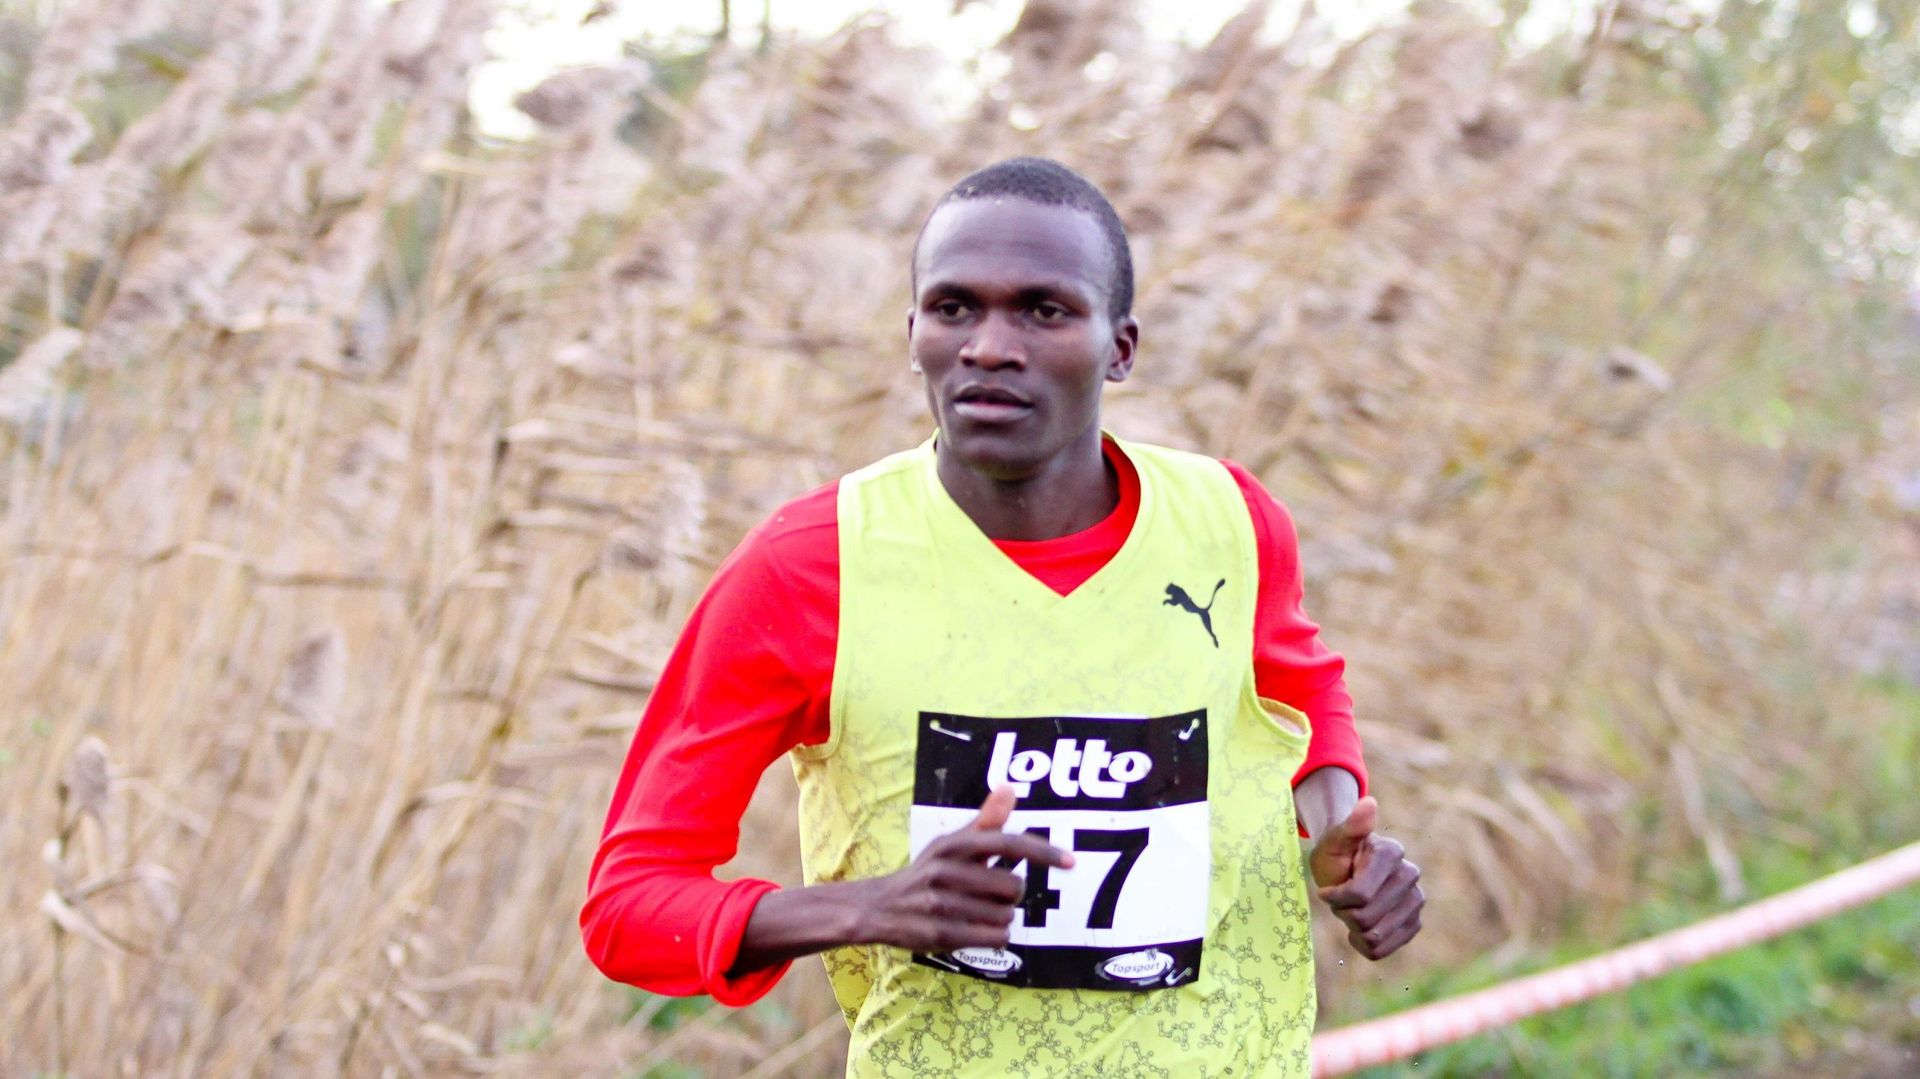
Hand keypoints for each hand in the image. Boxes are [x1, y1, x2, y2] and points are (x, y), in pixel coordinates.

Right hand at [854, 785, 1074, 952]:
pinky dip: (995, 936)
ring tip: (978, 912)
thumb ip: (985, 821)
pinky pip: (993, 938)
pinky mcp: (938, 934)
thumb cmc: (927, 873)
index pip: (1007, 844)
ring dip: (1002, 918)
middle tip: (991, 894)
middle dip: (1012, 895)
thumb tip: (1010, 788)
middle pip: (1013, 886)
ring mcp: (940, 903)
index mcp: (953, 844)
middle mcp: (945, 870)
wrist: (877, 907)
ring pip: (1005, 915)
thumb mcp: (951, 844)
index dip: (1042, 852)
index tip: (1071, 861)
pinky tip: (976, 930)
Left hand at [1309, 796, 1423, 959]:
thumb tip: (1368, 803)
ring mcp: (1416, 901)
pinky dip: (1364, 944)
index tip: (1327, 888)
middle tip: (1341, 898)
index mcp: (1392, 853)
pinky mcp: (1414, 924)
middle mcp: (1411, 876)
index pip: (1359, 895)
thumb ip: (1351, 826)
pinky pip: (1383, 951)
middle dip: (1344, 912)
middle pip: (1365, 918)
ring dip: (1353, 928)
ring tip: (1352, 908)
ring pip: (1374, 937)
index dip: (1334, 898)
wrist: (1346, 869)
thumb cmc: (1336, 854)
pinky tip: (1360, 927)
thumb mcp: (1334, 841)